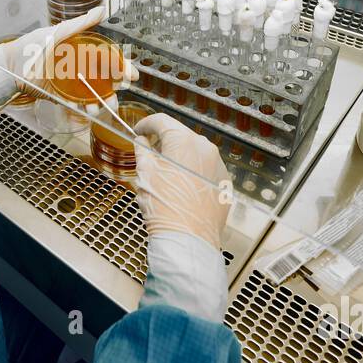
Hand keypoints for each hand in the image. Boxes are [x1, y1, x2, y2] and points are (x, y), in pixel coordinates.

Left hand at [0, 6, 136, 118]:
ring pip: (94, 96)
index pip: (108, 61)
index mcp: (83, 53)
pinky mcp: (62, 97)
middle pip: (105, 81)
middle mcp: (80, 70)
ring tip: (103, 106)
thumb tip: (102, 10)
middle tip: (119, 92)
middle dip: (115, 89)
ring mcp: (72, 85)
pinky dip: (85, 109)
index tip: (131, 75)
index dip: (121, 68)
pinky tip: (89, 110)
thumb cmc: (32, 46)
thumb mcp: (59, 32)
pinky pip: (78, 105)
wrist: (11, 66)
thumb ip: (81, 24)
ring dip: (102, 102)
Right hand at [132, 114, 230, 248]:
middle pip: (181, 136)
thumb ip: (142, 151)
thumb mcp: (145, 175)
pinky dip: (193, 172)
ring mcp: (217, 166)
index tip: (139, 131)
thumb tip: (142, 142)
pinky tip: (181, 188)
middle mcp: (205, 148)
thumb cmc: (165, 208)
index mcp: (184, 141)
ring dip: (180, 158)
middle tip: (150, 153)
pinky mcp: (223, 183)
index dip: (146, 124)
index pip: (162, 121)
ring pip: (194, 153)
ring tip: (166, 175)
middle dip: (164, 142)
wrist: (187, 240)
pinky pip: (205, 170)